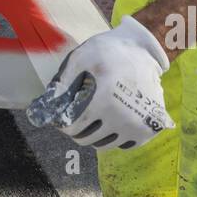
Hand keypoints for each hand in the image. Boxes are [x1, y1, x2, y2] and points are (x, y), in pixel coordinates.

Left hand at [26, 16, 172, 150]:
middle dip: (76, 131)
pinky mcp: (149, 129)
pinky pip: (122, 145)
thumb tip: (47, 107)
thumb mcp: (80, 58)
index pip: (75, 126)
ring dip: (92, 136)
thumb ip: (62, 83)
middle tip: (73, 120)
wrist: (144, 51)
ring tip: (90, 120)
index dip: (64, 125)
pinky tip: (109, 121)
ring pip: (104, 145)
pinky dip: (112, 137)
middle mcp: (122, 116)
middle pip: (87, 138)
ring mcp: (137, 125)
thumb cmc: (107, 52)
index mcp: (103, 98)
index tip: (60, 120)